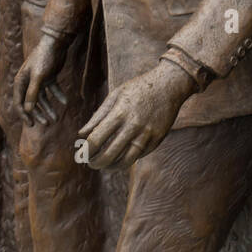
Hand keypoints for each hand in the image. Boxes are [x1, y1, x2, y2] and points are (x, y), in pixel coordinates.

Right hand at [14, 33, 64, 126]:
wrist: (56, 43)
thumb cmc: (44, 58)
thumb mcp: (38, 77)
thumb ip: (33, 93)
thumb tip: (28, 110)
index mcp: (20, 82)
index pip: (19, 103)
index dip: (25, 115)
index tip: (32, 125)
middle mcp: (27, 82)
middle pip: (31, 103)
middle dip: (38, 114)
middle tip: (47, 124)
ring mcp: (38, 80)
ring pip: (42, 98)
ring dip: (48, 108)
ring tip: (56, 118)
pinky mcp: (49, 77)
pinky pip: (53, 90)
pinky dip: (58, 95)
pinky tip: (65, 102)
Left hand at [78, 60, 194, 169]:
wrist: (170, 84)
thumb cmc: (139, 88)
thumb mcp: (115, 95)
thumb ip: (98, 116)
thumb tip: (81, 134)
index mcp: (119, 113)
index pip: (96, 140)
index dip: (85, 151)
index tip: (81, 154)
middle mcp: (133, 126)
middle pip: (109, 155)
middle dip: (95, 163)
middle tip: (90, 163)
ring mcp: (147, 134)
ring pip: (126, 161)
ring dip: (112, 167)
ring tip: (105, 166)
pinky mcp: (157, 139)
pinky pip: (140, 155)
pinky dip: (128, 159)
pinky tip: (121, 157)